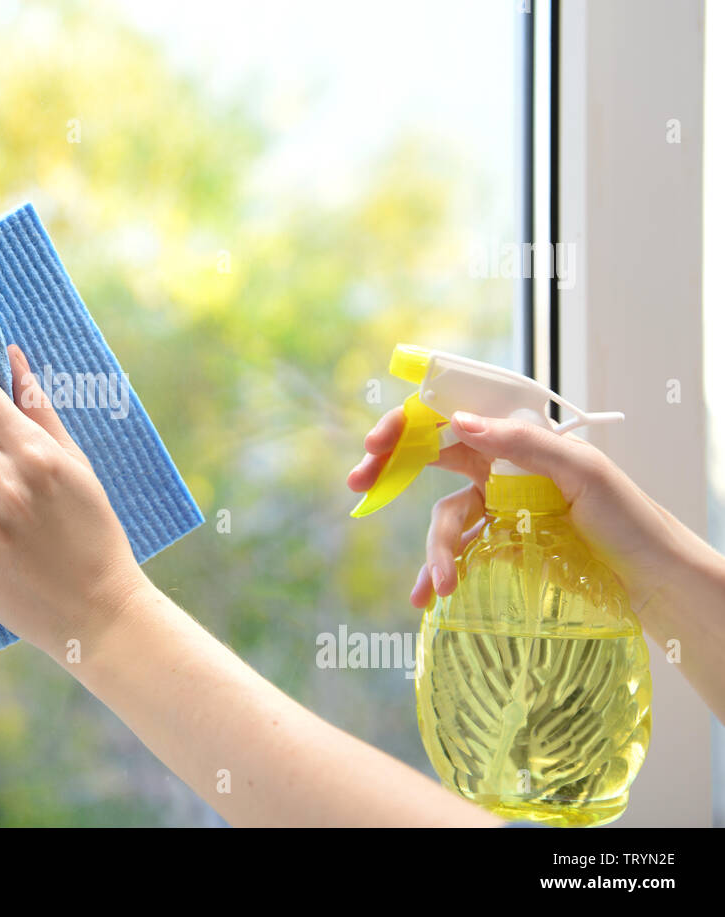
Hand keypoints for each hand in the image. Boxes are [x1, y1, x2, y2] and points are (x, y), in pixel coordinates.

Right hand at [346, 407, 700, 615]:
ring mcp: (498, 508)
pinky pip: (458, 553)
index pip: (451, 416)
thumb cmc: (629, 519)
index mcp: (517, 440)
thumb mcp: (584, 472)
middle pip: (431, 457)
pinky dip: (438, 572)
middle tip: (359, 483)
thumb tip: (460, 421)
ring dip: (434, 551)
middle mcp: (502, 467)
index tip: (377, 443)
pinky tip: (428, 596)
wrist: (654, 580)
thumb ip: (524, 443)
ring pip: (444, 519)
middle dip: (391, 466)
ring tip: (440, 588)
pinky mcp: (500, 546)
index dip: (408, 423)